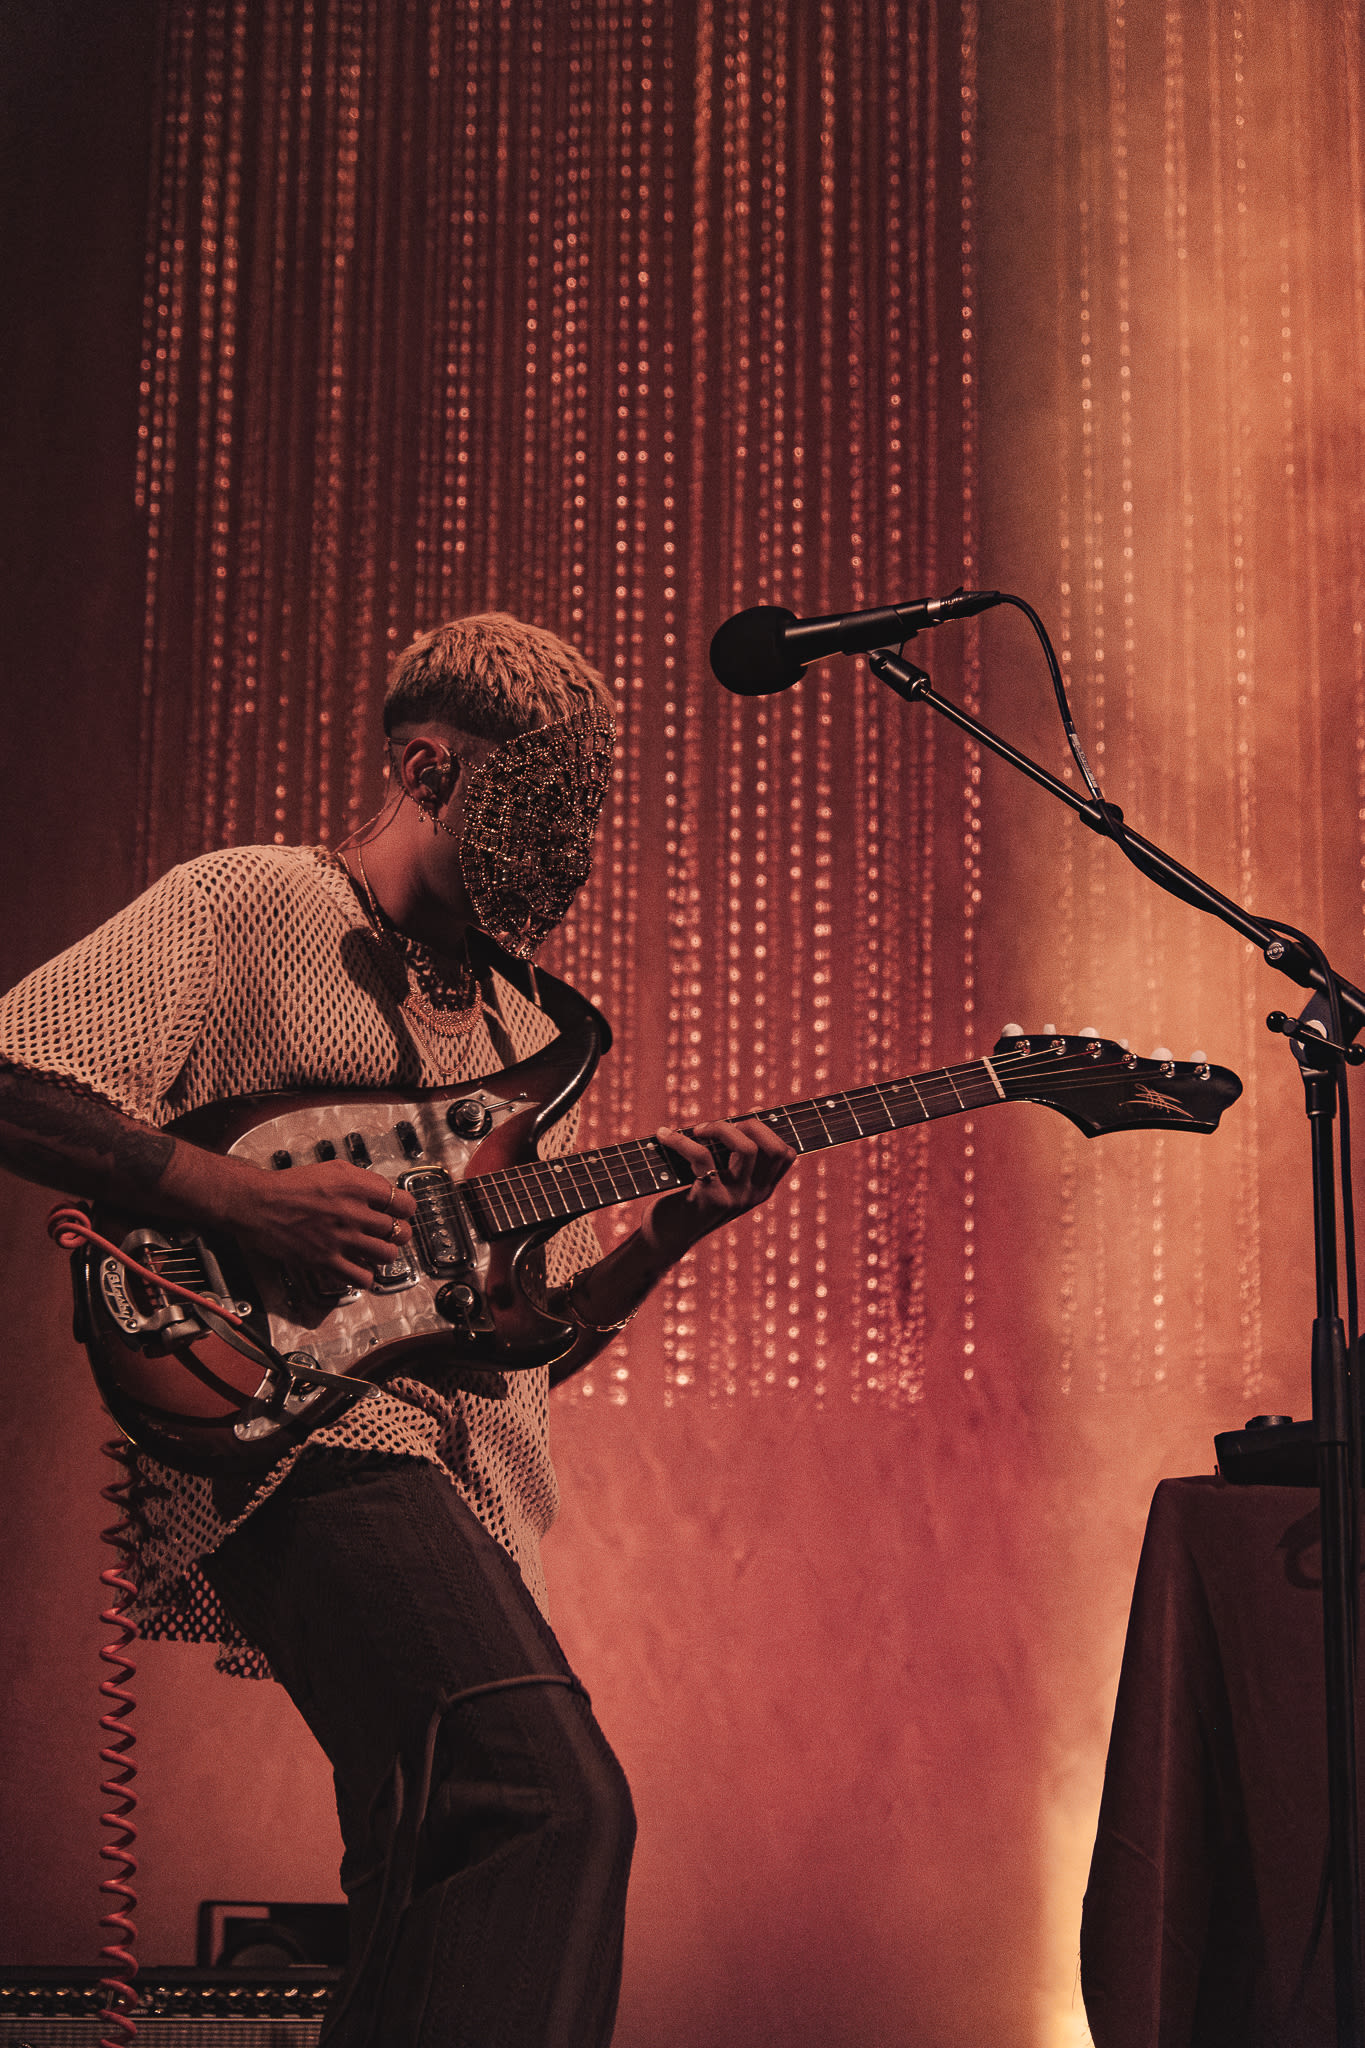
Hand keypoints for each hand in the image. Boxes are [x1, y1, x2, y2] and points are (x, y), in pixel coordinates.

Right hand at [208, 1155, 418, 1290]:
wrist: (257, 1204)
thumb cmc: (288, 1186)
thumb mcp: (332, 1169)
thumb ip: (362, 1181)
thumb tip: (383, 1193)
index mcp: (356, 1186)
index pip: (404, 1202)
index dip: (406, 1209)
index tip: (402, 1213)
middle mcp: (353, 1212)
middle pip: (398, 1231)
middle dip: (397, 1233)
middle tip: (391, 1234)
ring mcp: (341, 1238)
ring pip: (386, 1256)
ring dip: (384, 1255)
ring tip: (376, 1251)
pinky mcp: (326, 1261)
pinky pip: (362, 1278)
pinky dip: (366, 1277)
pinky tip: (360, 1269)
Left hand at [643, 1116, 796, 1262]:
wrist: (665, 1240)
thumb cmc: (690, 1201)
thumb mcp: (721, 1179)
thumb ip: (735, 1154)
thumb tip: (752, 1110)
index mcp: (761, 1190)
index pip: (787, 1154)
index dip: (768, 1129)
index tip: (744, 1119)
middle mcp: (754, 1195)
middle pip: (772, 1147)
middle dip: (748, 1124)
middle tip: (718, 1126)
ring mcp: (736, 1198)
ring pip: (746, 1148)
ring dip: (720, 1128)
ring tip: (697, 1129)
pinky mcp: (711, 1198)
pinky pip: (703, 1156)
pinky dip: (681, 1141)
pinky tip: (664, 1136)